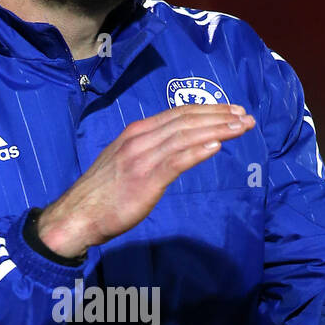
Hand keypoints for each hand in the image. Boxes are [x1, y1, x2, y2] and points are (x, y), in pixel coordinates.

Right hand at [37, 104, 255, 257]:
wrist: (78, 215)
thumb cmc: (102, 194)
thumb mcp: (124, 162)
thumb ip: (148, 152)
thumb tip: (173, 150)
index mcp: (135, 132)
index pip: (177, 114)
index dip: (207, 109)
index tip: (231, 110)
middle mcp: (139, 139)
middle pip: (186, 120)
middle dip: (219, 116)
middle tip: (246, 116)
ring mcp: (142, 157)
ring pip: (186, 136)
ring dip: (217, 129)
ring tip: (240, 128)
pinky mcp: (145, 179)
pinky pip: (176, 160)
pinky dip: (198, 151)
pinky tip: (217, 146)